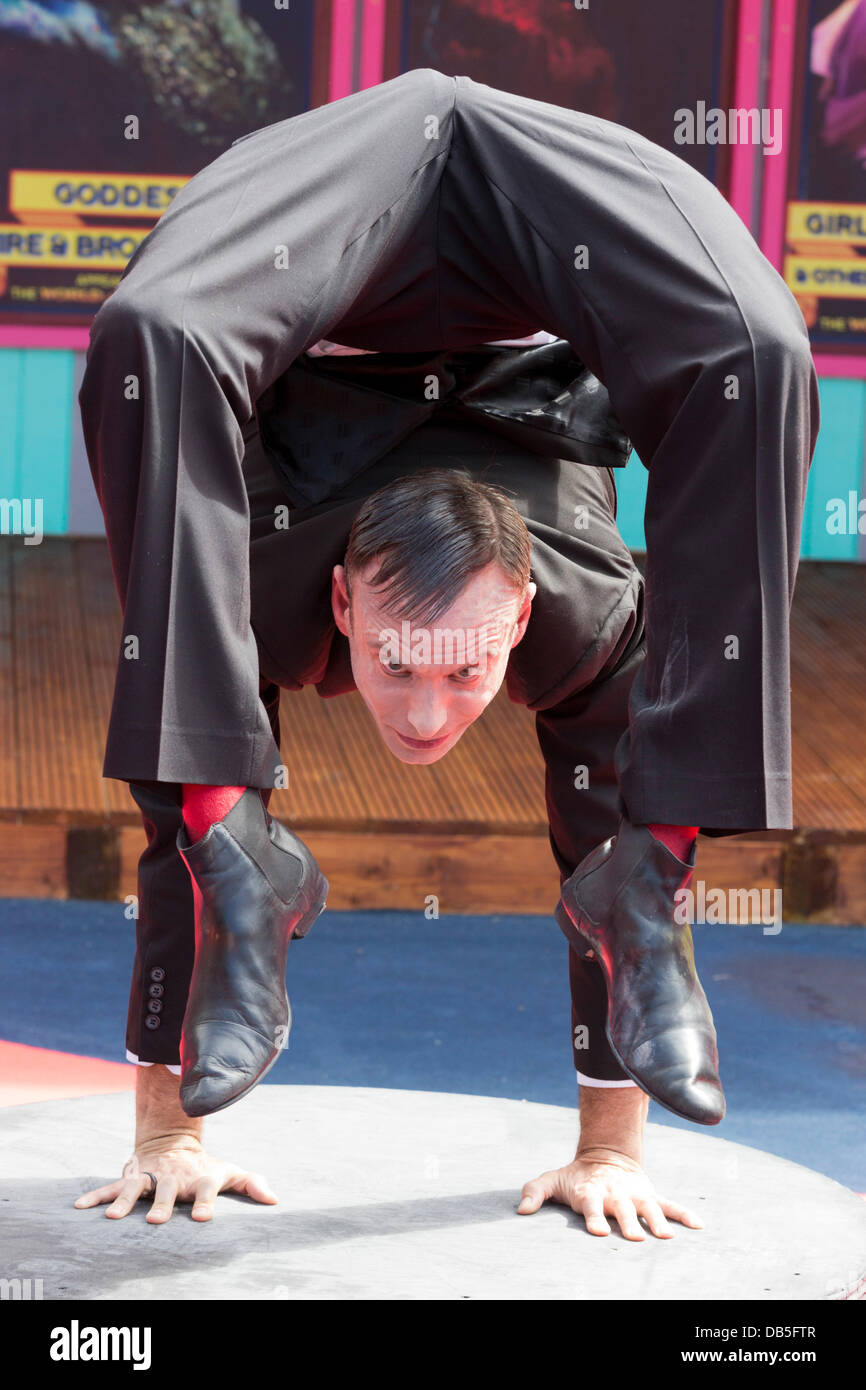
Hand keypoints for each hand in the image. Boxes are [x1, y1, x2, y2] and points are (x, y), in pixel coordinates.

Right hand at [74, 1135, 277, 1223]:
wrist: (172, 1142)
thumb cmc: (204, 1167)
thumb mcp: (228, 1172)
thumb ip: (251, 1184)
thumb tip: (275, 1201)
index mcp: (198, 1178)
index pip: (204, 1189)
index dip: (205, 1201)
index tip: (202, 1217)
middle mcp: (173, 1177)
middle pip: (166, 1190)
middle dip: (161, 1204)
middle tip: (155, 1220)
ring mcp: (150, 1176)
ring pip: (135, 1187)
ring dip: (124, 1200)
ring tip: (112, 1218)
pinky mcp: (131, 1175)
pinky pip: (110, 1186)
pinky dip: (95, 1195)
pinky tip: (79, 1206)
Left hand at [517, 1148, 703, 1239]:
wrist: (605, 1156)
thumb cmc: (575, 1178)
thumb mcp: (552, 1180)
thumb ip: (535, 1192)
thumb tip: (520, 1210)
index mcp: (592, 1192)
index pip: (592, 1206)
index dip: (594, 1218)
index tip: (599, 1232)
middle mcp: (616, 1194)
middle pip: (624, 1210)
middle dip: (629, 1223)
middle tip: (635, 1238)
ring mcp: (636, 1194)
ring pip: (649, 1208)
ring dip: (657, 1221)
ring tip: (666, 1236)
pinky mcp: (650, 1195)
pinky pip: (670, 1205)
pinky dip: (684, 1214)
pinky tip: (698, 1226)